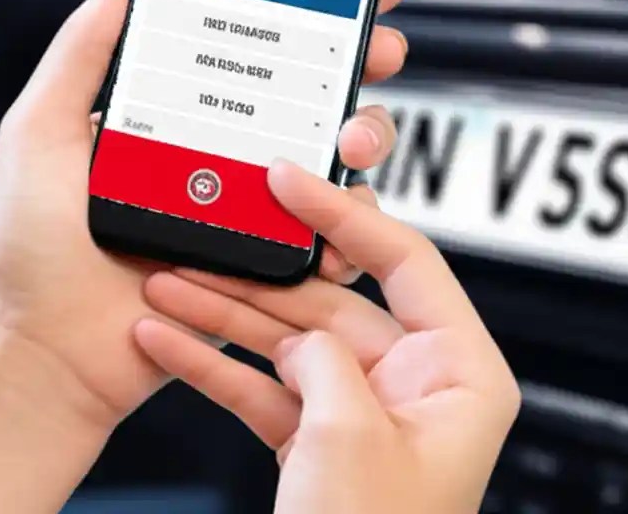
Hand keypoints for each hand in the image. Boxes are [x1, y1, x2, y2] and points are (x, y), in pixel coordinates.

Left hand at [0, 0, 410, 425]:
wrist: (45, 350)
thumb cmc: (30, 245)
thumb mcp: (42, 130)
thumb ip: (82, 50)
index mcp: (184, 115)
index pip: (260, 49)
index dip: (315, 14)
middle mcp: (229, 156)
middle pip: (319, 97)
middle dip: (366, 65)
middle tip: (382, 51)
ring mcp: (255, 213)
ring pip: (340, 163)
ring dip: (368, 140)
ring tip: (352, 144)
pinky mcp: (272, 267)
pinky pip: (333, 238)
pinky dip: (349, 229)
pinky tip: (336, 224)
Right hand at [132, 161, 521, 513]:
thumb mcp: (350, 434)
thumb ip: (326, 357)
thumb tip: (299, 334)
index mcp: (464, 373)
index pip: (408, 264)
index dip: (345, 218)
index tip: (291, 181)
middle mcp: (423, 387)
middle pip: (336, 303)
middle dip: (260, 279)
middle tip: (205, 242)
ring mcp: (370, 416)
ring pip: (292, 345)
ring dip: (226, 318)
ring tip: (163, 288)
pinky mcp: (323, 446)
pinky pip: (269, 391)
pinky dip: (219, 369)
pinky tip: (166, 341)